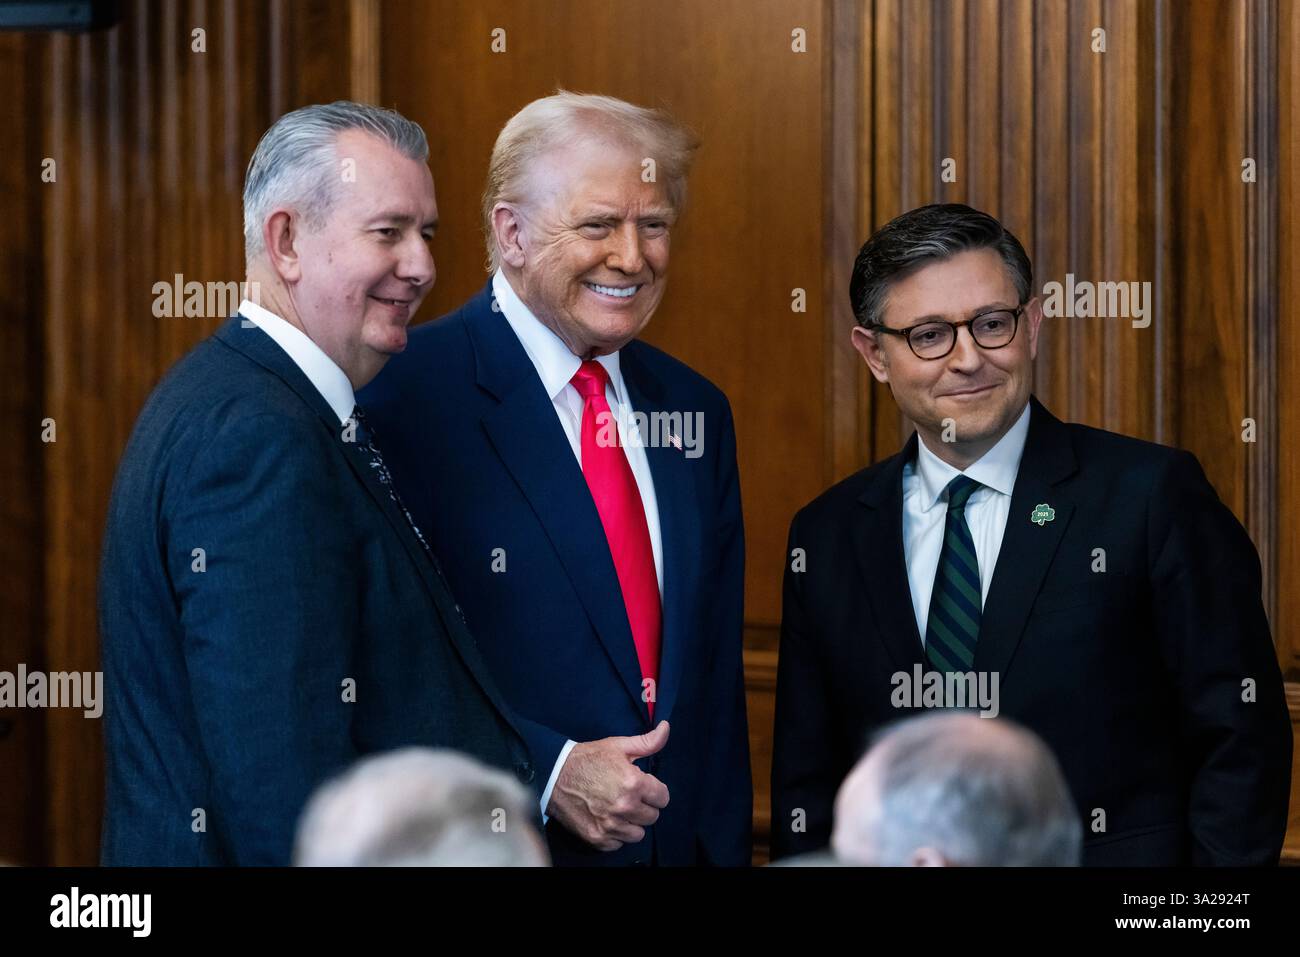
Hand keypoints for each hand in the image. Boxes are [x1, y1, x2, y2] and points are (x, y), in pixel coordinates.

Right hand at [546, 720, 670, 850]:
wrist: (554, 775)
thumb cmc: (588, 759)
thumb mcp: (618, 746)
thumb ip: (648, 742)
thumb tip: (666, 728)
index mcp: (633, 783)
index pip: (663, 798)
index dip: (654, 790)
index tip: (643, 787)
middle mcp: (624, 807)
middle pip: (652, 817)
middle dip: (643, 806)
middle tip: (628, 795)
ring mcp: (610, 825)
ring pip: (638, 833)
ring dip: (631, 822)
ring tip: (618, 808)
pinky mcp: (597, 838)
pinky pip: (618, 843)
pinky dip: (615, 834)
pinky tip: (606, 818)